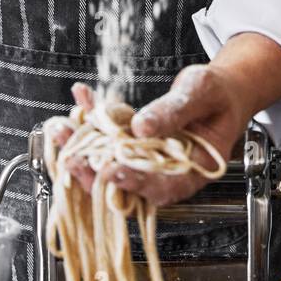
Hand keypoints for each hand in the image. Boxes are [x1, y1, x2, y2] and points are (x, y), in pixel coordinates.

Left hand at [54, 72, 251, 205]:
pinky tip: (81, 100)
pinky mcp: (132, 149)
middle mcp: (166, 173)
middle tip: (71, 155)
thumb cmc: (217, 96)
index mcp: (193, 170)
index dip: (134, 182)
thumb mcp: (201, 92)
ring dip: (82, 147)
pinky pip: (107, 143)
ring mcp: (146, 163)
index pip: (162, 187)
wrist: (218, 92)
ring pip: (109, 166)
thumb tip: (142, 126)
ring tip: (62, 128)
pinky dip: (90, 123)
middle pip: (127, 185)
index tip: (109, 171)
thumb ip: (174, 110)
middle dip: (93, 171)